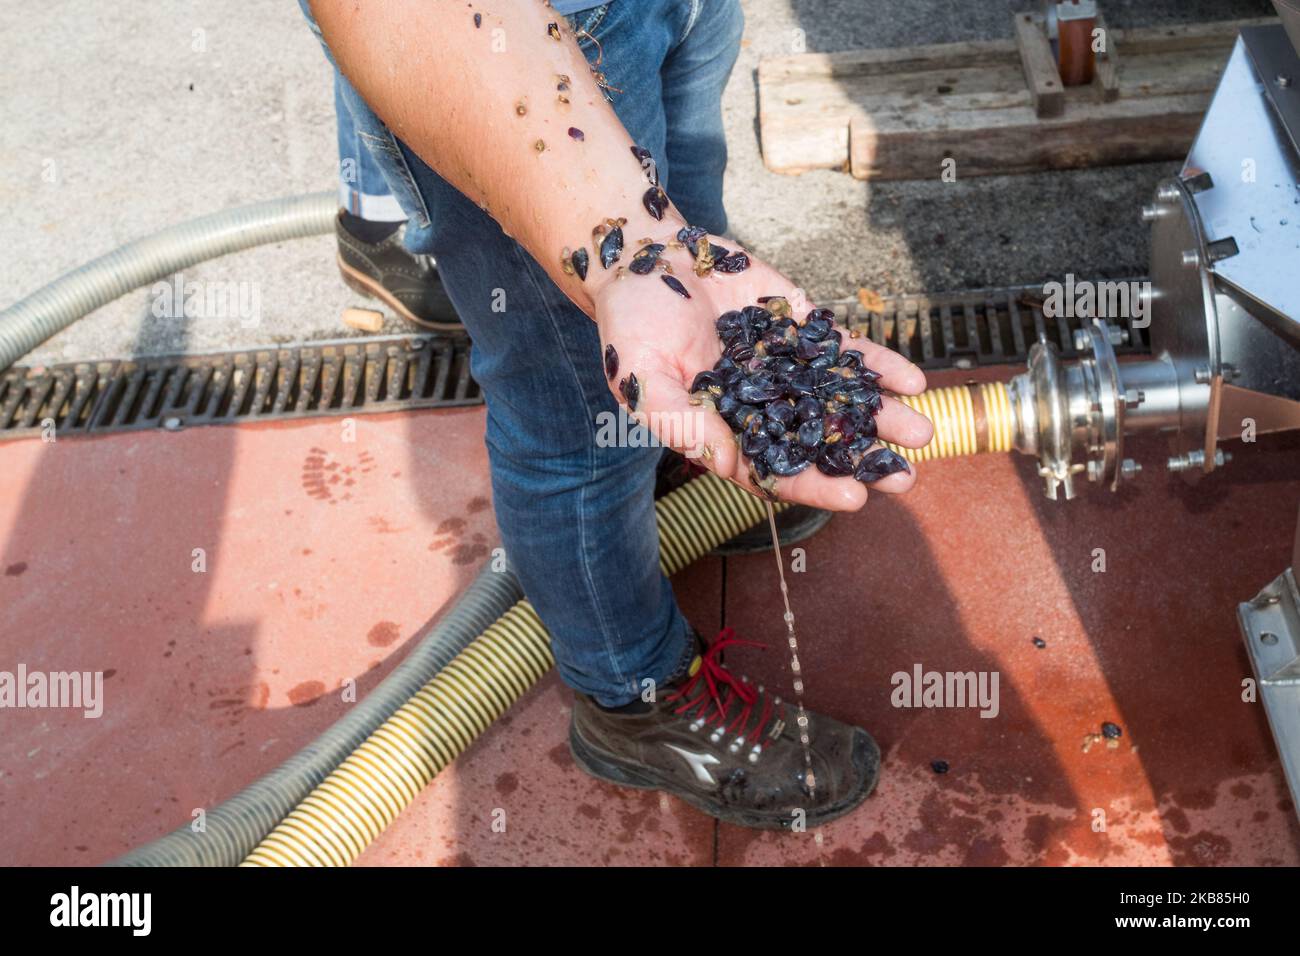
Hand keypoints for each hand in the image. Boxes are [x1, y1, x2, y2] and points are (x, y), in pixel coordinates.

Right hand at [592, 239, 933, 510]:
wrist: (646, 258)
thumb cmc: (632, 323)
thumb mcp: (641, 376)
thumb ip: (681, 420)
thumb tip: (726, 461)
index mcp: (724, 431)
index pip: (774, 470)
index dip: (813, 486)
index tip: (854, 498)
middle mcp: (761, 405)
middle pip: (818, 442)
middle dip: (862, 460)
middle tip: (904, 477)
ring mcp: (785, 366)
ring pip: (840, 399)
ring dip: (882, 418)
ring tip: (923, 431)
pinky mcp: (801, 327)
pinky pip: (844, 351)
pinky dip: (877, 365)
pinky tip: (911, 380)